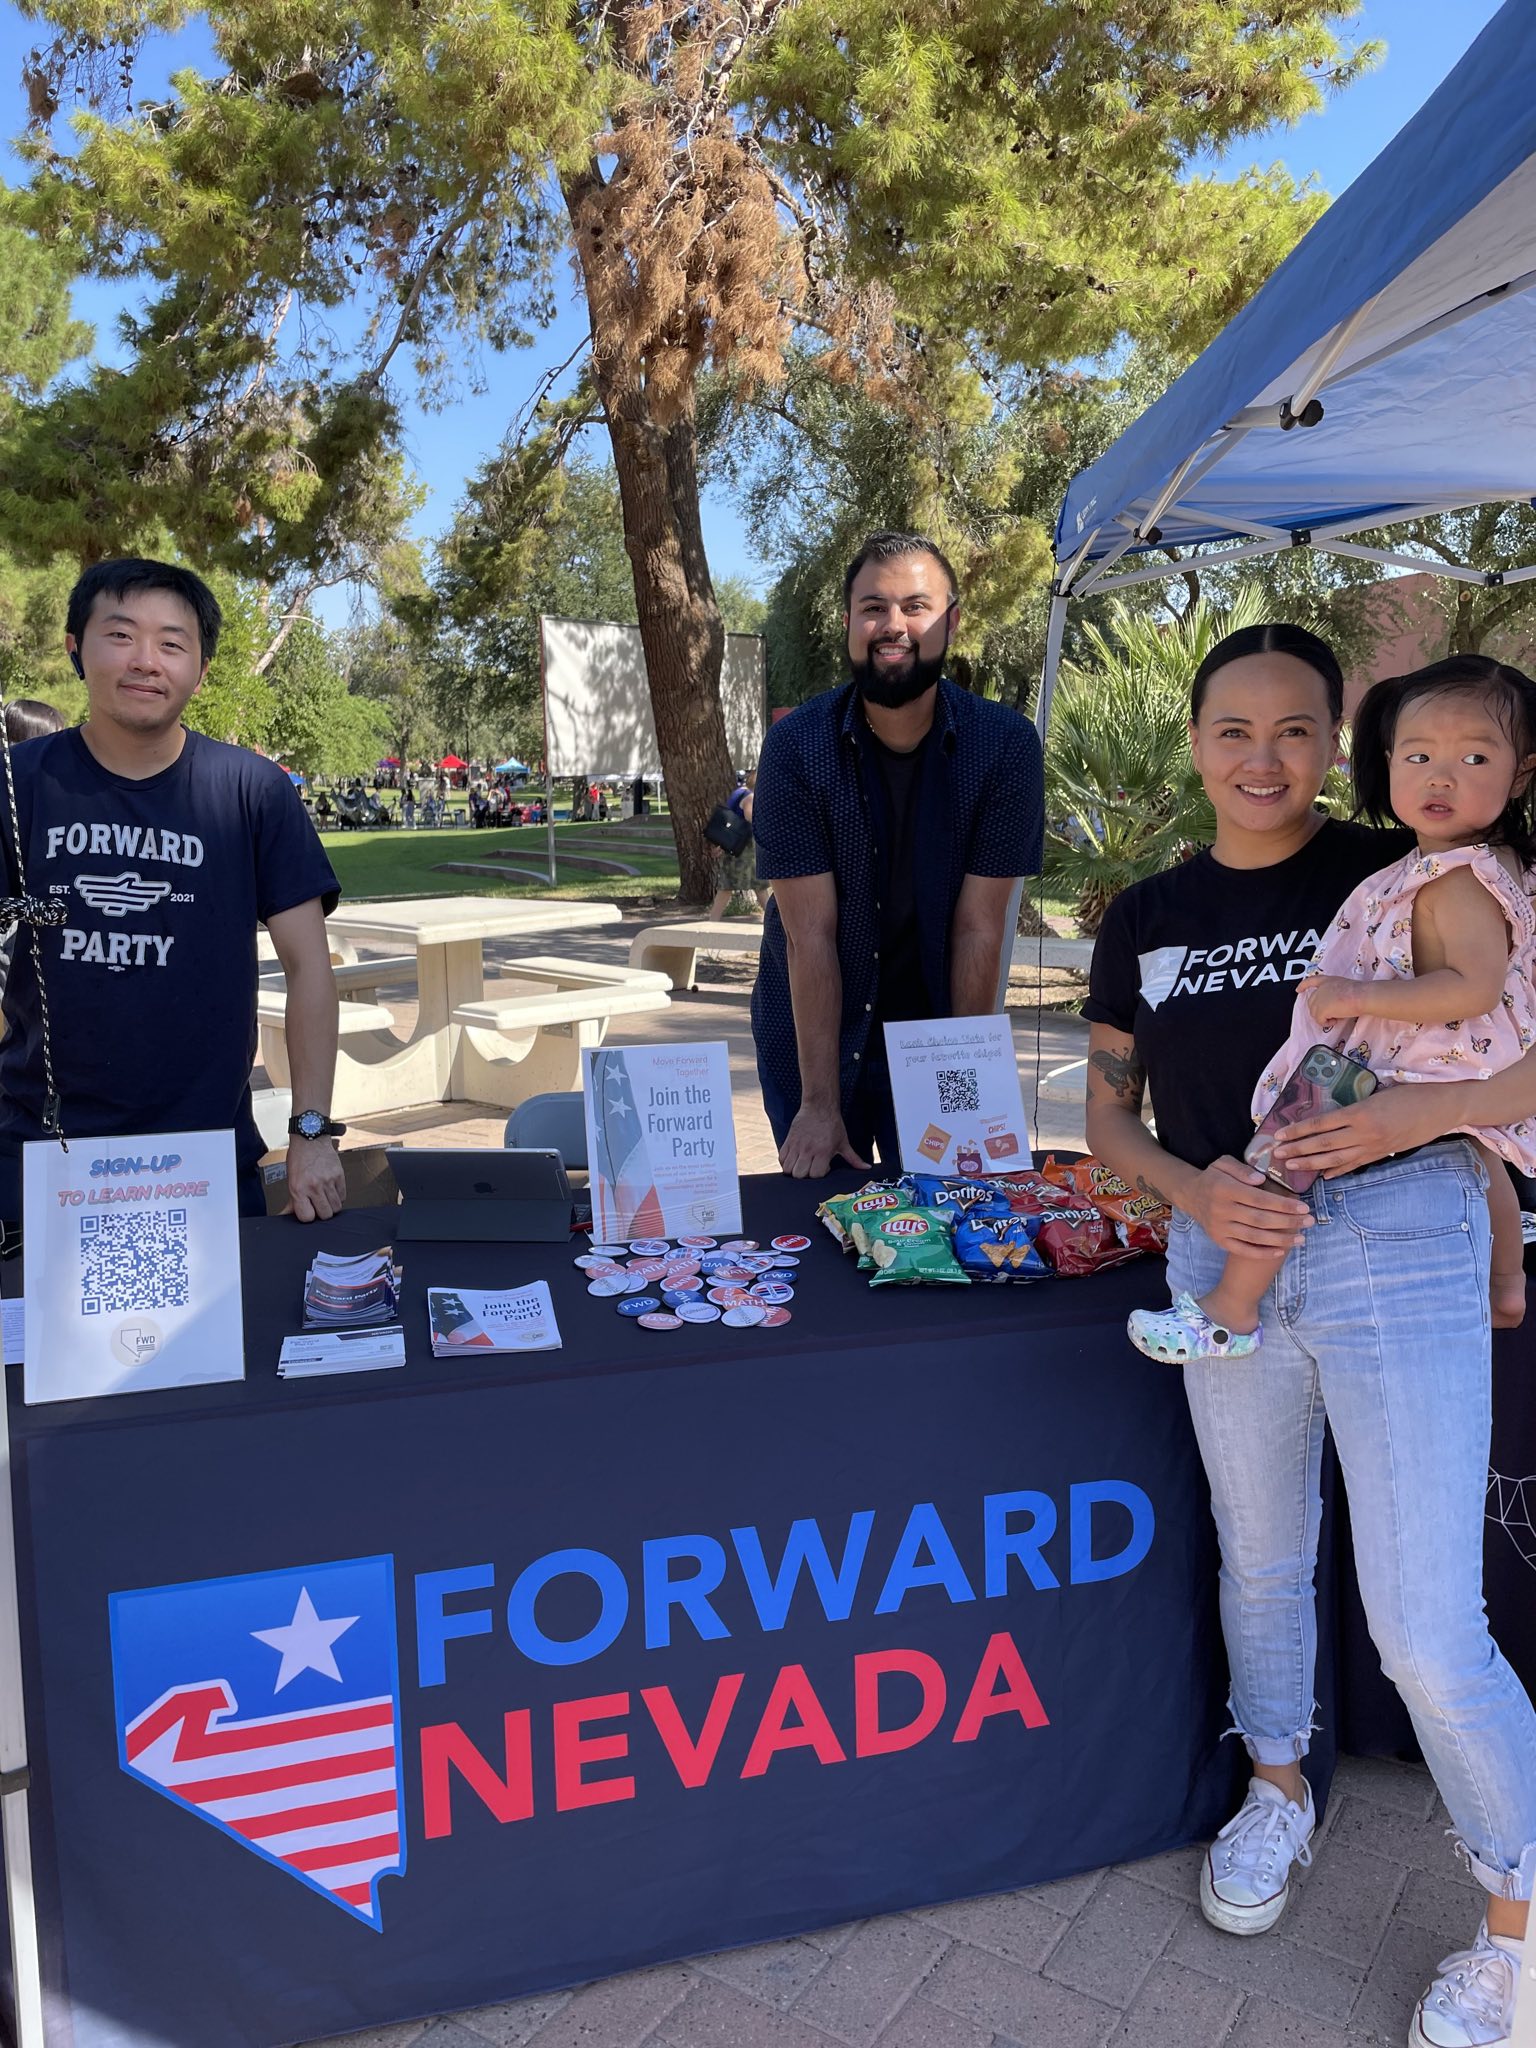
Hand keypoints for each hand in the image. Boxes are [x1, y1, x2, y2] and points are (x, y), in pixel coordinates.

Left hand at [283, 1137, 346, 1220]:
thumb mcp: (291, 1179)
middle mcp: (314, 1185)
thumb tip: (288, 1214)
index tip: (308, 1211)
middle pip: (325, 1214)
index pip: (307, 1217)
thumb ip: (293, 1199)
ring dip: (331, 1205)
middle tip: (318, 1204)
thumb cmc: (299, 1156)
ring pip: (336, 1207)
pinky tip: (331, 1190)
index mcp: (299, 1188)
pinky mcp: (339, 1176)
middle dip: (322, 1212)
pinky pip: (343, 1196)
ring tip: (325, 1197)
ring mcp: (328, 1181)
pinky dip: (338, 1197)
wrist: (311, 1138)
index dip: (308, 1216)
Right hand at [778, 1104, 870, 1178]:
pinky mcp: (789, 1140)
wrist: (820, 1106)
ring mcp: (796, 1145)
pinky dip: (786, 1162)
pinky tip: (795, 1158)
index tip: (824, 1167)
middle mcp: (808, 1150)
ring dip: (794, 1170)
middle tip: (812, 1167)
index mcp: (823, 1152)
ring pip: (788, 1169)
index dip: (819, 1174)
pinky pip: (781, 1158)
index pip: (815, 1175)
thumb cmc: (833, 1124)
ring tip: (803, 1163)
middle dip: (805, 1175)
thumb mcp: (844, 1142)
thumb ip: (854, 1158)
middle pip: (799, 1175)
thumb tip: (866, 1168)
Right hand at [1182, 1154, 1311, 1257]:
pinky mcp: (1219, 1240)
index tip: (1303, 1207)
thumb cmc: (1214, 1178)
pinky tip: (1281, 1251)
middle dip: (1288, 1222)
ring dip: (1281, 1239)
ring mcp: (1220, 1227)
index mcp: (1224, 1188)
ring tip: (1302, 1238)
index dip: (1283, 1205)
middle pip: (1260, 1219)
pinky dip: (1263, 1253)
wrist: (1190, 1196)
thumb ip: (1242, 1169)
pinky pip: (1243, 1250)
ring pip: (1255, 1237)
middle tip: (1310, 1222)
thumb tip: (1261, 1179)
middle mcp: (1221, 1210)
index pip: (1259, 1199)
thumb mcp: (1223, 1164)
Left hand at [1271, 1084, 1441, 1179]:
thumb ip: (1354, 1106)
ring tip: (1292, 1166)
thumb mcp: (1378, 1093)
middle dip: (1297, 1150)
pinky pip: (1355, 1165)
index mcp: (1360, 1113)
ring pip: (1336, 1159)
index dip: (1298, 1131)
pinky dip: (1338, 1171)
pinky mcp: (1382, 1155)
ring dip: (1311, 1164)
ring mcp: (1373, 1147)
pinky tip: (1324, 1176)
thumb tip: (1330, 1114)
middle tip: (1277, 1155)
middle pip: (1323, 1144)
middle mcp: (1364, 1133)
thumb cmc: (1410, 1094)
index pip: (1321, 1124)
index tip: (1280, 1135)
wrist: (1441, 1108)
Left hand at [1304, 975, 1360, 1027]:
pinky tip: (1335, 1020)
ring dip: (1324, 1017)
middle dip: (1319, 1010)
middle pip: (1312, 1002)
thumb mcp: (1342, 987)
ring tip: (1337, 1016)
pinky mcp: (1320, 1010)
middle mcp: (1320, 989)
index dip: (1303, 986)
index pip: (1311, 981)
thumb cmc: (1358, 992)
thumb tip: (1334, 1004)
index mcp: (1326, 981)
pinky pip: (1319, 1020)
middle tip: (1333, 1013)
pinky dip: (1326, 1023)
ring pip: (1315, 1013)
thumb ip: (1334, 993)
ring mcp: (1319, 999)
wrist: (1361, 995)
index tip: (1298, 990)